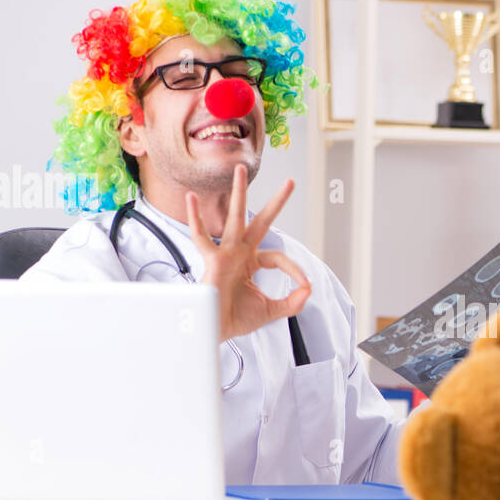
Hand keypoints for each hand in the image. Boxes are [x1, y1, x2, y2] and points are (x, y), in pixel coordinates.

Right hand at [186, 164, 310, 341]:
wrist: (217, 331)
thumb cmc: (237, 319)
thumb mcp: (272, 311)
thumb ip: (293, 302)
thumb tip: (309, 289)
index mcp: (252, 262)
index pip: (279, 257)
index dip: (295, 269)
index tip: (305, 285)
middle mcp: (240, 253)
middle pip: (261, 222)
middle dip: (276, 203)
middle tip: (290, 182)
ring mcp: (226, 253)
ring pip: (235, 217)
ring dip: (238, 193)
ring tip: (240, 169)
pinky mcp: (213, 260)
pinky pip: (201, 237)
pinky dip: (195, 219)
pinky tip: (191, 199)